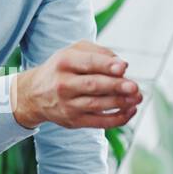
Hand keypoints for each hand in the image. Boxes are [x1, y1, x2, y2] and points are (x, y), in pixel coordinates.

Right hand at [9, 40, 140, 129]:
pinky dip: (117, 118)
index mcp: (64, 62)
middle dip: (116, 86)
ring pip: (97, 105)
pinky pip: (98, 122)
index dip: (106, 65)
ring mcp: (67, 105)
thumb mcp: (74, 52)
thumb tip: (123, 66)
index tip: (123, 67)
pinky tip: (130, 111)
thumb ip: (99, 52)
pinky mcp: (73, 121)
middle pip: (93, 85)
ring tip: (138, 98)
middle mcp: (63, 84)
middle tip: (135, 87)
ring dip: (120, 103)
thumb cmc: (62, 68)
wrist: (34, 94)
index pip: (87, 63)